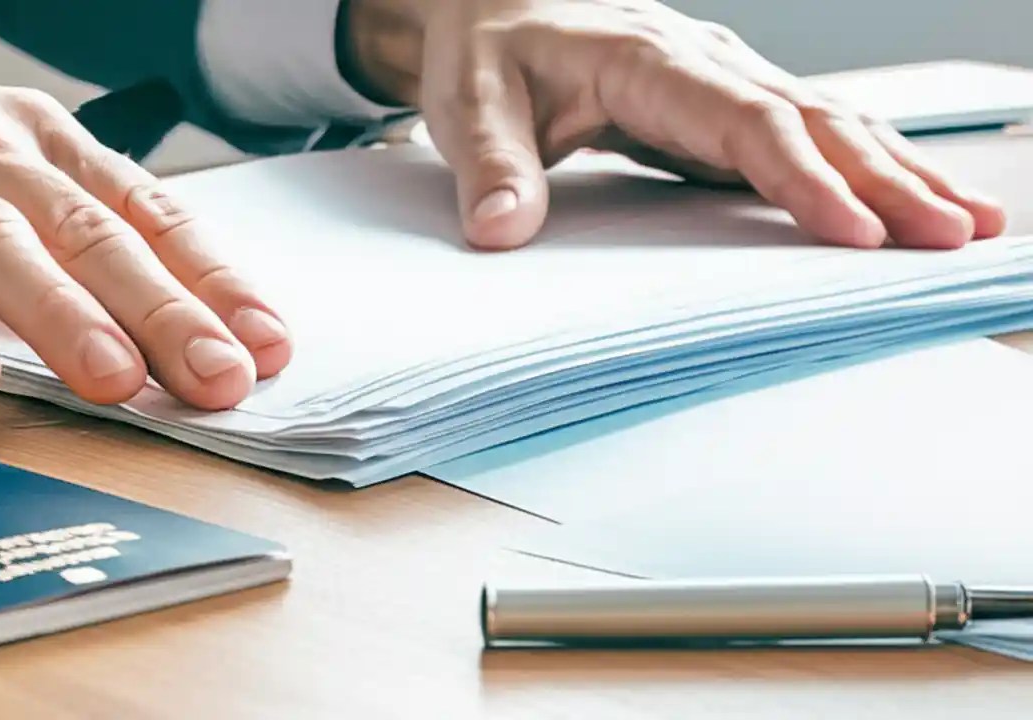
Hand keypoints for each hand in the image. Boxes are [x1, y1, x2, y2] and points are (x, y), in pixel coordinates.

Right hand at [0, 36, 290, 409]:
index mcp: (45, 143)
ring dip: (63, 316)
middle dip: (165, 311)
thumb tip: (175, 330)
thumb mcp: (6, 179)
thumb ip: (76, 245)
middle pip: (90, 233)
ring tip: (119, 381)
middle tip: (219, 376)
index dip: (214, 278)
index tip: (267, 342)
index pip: (150, 212)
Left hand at [345, 0, 1006, 249]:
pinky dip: (864, 167)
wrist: (495, 9)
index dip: (803, 176)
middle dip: (886, 177)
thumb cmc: (488, 51)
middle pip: (812, 119)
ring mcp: (721, 83)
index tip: (854, 230)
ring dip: (897, 170)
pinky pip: (808, 134)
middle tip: (950, 235)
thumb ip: (490, 164)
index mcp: (647, 59)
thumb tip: (501, 229)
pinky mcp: (723, 108)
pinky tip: (902, 199)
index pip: (743, 120)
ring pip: (828, 121)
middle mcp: (702, 64)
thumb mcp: (469, 101)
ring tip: (961, 222)